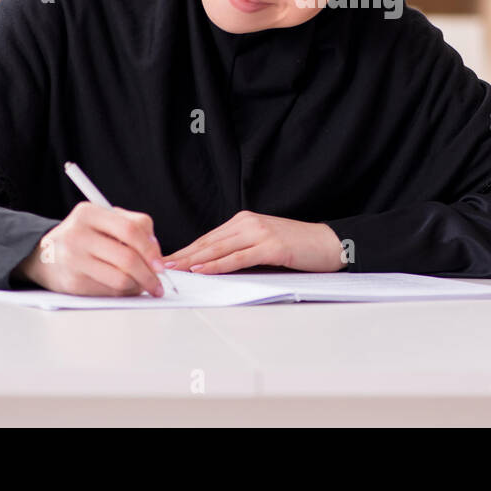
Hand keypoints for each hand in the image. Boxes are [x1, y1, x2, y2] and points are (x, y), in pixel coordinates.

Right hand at [15, 202, 167, 295]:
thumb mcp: (103, 219)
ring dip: (138, 285)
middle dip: (149, 274)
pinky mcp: (72, 283)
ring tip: (142, 285)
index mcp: (88, 213)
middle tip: (158, 282)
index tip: (160, 263)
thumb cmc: (83, 236)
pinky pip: (109, 292)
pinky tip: (125, 288)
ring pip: (120, 279)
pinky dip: (123, 292)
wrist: (44, 255)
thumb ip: (133, 225)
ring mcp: (72, 260)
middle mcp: (77, 235)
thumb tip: (156, 252)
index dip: (151, 249)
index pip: (131, 230)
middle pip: (127, 258)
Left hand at [163, 211, 346, 274]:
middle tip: (161, 265)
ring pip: (218, 249)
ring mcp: (259, 233)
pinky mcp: (270, 247)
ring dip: (193, 261)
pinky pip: (237, 258)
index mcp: (244, 220)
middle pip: (208, 242)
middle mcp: (248, 222)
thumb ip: (241, 248)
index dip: (187, 249)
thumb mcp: (265, 242)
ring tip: (174, 269)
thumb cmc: (298, 246)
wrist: (329, 243)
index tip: (168, 259)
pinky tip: (201, 270)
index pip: (209, 237)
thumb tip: (214, 264)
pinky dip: (216, 265)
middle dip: (183, 255)